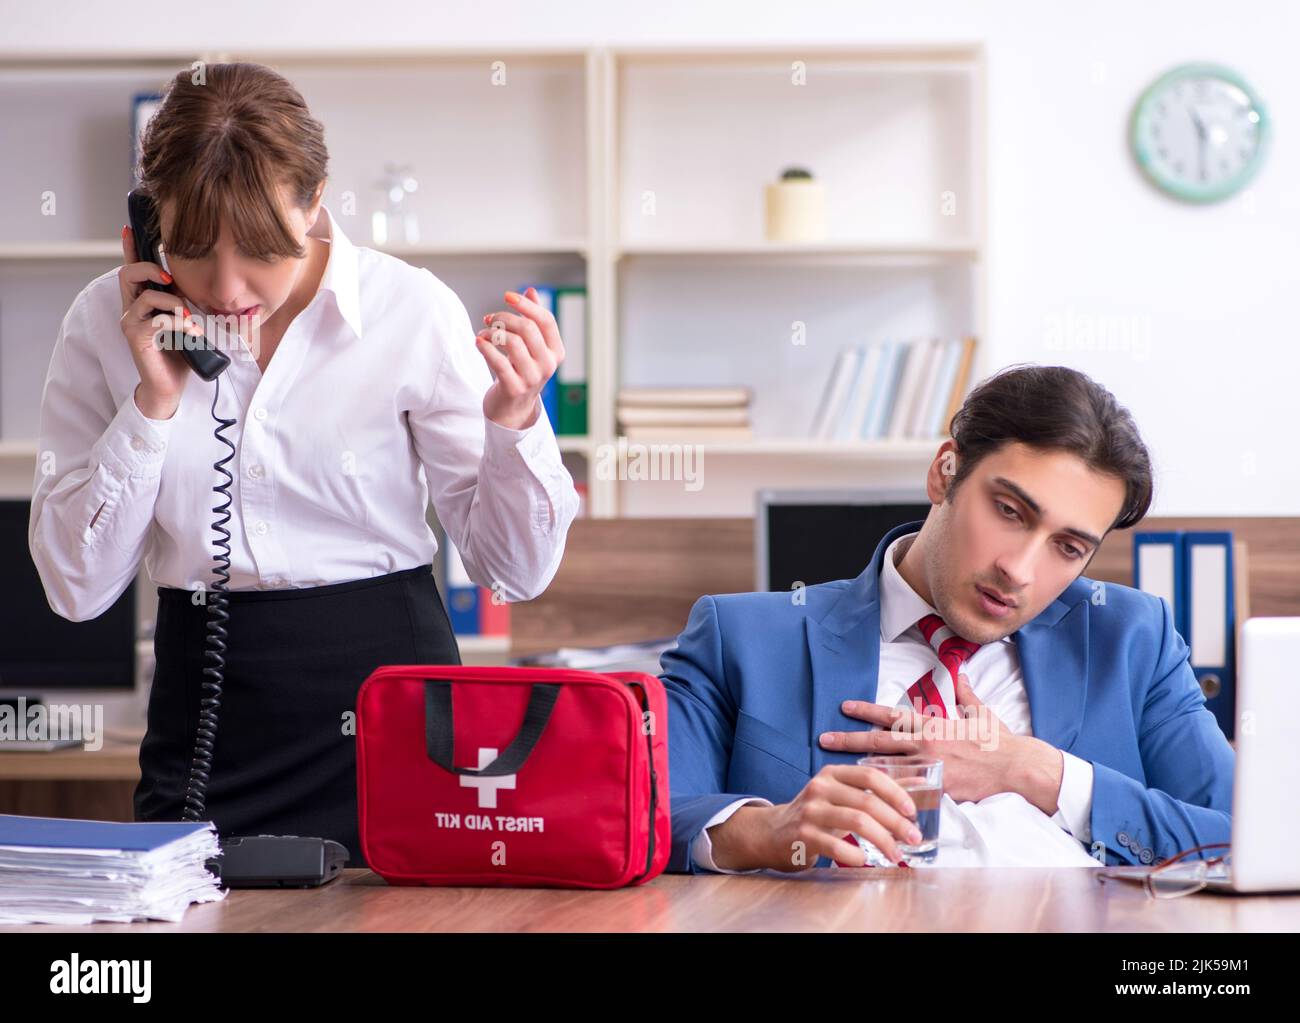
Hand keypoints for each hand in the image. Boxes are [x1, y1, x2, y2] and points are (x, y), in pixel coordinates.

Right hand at [118, 224, 200, 419]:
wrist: (170, 386)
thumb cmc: (179, 354)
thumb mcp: (185, 322)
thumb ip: (182, 302)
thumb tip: (196, 283)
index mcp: (142, 303)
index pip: (132, 271)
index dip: (130, 249)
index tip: (131, 228)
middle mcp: (131, 310)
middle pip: (128, 274)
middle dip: (149, 268)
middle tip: (169, 276)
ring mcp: (131, 324)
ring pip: (147, 297)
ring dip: (174, 304)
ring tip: (189, 319)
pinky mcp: (136, 338)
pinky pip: (158, 321)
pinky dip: (179, 324)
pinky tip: (193, 334)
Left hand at [474, 286, 564, 429]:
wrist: (512, 408)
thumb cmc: (520, 371)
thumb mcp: (531, 346)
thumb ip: (533, 320)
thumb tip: (531, 290)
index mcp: (556, 352)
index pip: (546, 320)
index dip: (527, 305)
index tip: (507, 296)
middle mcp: (548, 365)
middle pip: (528, 329)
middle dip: (504, 317)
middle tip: (490, 318)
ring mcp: (532, 378)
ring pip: (513, 342)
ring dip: (493, 332)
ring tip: (483, 334)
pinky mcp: (514, 388)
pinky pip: (498, 361)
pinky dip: (485, 347)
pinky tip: (478, 341)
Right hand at [710, 764, 922, 871]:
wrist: (772, 832)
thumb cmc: (816, 813)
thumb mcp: (841, 795)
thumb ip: (875, 790)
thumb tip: (919, 783)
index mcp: (833, 774)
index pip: (870, 775)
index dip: (895, 792)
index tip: (913, 811)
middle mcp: (820, 787)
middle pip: (867, 801)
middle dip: (896, 822)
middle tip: (912, 838)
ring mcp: (810, 811)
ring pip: (856, 822)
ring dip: (883, 840)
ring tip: (896, 855)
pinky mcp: (803, 835)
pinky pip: (837, 846)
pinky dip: (856, 856)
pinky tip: (864, 859)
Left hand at [817, 673, 1022, 803]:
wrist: (1017, 767)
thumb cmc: (999, 740)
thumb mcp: (980, 711)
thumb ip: (965, 693)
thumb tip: (960, 672)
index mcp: (932, 724)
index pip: (892, 715)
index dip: (866, 710)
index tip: (845, 707)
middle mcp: (926, 744)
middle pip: (879, 742)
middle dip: (849, 740)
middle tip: (824, 739)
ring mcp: (930, 768)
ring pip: (887, 769)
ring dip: (860, 769)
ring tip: (835, 769)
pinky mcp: (938, 790)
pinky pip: (907, 792)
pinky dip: (887, 794)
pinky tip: (868, 798)